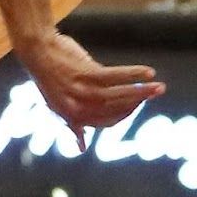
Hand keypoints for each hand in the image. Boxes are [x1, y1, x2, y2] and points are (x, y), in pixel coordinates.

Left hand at [19, 29, 164, 139]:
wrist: (36, 49)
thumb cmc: (49, 75)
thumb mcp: (57, 104)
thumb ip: (72, 124)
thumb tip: (81, 147)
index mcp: (70, 116)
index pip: (105, 123)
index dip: (124, 115)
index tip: (137, 106)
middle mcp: (75, 107)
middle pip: (115, 110)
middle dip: (137, 103)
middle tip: (153, 93)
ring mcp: (80, 90)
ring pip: (118, 95)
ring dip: (142, 91)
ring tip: (159, 87)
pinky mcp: (84, 73)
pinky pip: (115, 76)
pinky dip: (133, 74)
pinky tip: (148, 72)